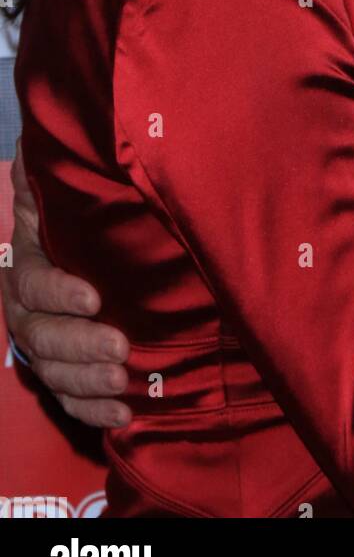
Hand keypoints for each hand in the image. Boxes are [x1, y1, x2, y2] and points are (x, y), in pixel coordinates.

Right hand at [1, 139, 130, 427]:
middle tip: (120, 348)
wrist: (110, 209)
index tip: (93, 298)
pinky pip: (67, 393)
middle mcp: (29, 296)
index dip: (56, 291)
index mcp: (29, 249)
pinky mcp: (68, 358)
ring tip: (121, 383)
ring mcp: (45, 331)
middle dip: (77, 345)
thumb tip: (47, 141)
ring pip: (49, 368)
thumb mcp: (75, 167)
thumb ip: (63, 160)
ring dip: (84, 381)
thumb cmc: (93, 186)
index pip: (32, 279)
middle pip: (37, 332)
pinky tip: (122, 414)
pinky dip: (90, 407)